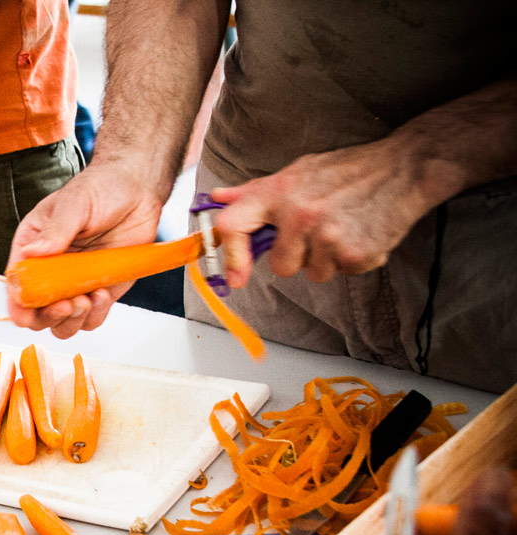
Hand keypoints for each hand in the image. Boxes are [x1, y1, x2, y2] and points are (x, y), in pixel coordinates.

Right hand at [5, 163, 163, 337]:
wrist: (138, 189)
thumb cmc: (100, 188)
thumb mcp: (73, 203)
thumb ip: (55, 231)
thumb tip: (30, 253)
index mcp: (32, 248)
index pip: (16, 284)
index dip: (19, 303)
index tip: (31, 309)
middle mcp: (50, 272)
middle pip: (36, 313)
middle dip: (49, 316)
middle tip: (67, 304)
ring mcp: (74, 284)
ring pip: (63, 323)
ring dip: (72, 320)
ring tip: (87, 298)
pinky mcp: (100, 291)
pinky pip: (92, 318)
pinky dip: (96, 315)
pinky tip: (103, 293)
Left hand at [212, 136, 434, 287]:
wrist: (405, 168)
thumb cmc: (348, 171)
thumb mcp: (297, 172)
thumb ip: (255, 191)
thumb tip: (218, 198)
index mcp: (278, 192)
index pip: (232, 226)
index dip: (229, 256)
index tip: (235, 278)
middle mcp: (298, 214)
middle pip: (282, 267)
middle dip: (300, 257)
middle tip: (322, 230)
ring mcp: (327, 235)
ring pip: (313, 274)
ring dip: (329, 259)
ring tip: (345, 227)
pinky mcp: (355, 252)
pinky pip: (343, 273)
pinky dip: (354, 260)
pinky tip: (362, 233)